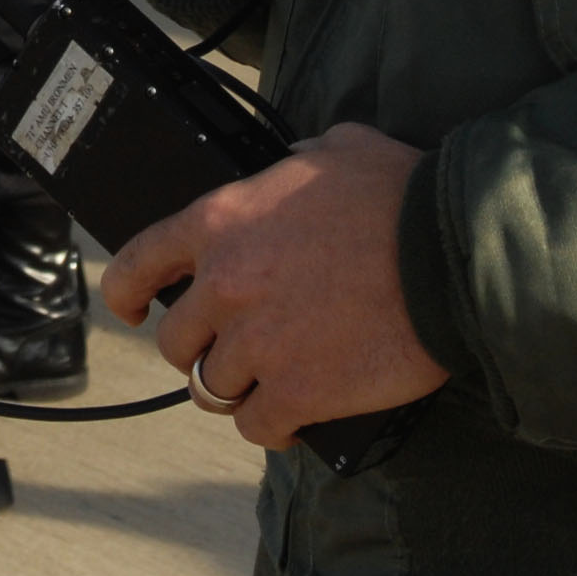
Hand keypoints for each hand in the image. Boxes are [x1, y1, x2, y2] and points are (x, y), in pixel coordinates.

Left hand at [98, 123, 448, 450]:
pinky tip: (296, 418)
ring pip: (212, 389)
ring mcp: (258, 344)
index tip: (132, 310)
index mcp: (222, 222)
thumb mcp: (338, 148)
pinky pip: (257, 427)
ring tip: (272, 383)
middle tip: (236, 349)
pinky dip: (273, 427)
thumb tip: (290, 169)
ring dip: (239, 389)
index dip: (125, 293)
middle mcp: (225, 286)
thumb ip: (295, 165)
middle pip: (176, 342)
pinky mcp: (297, 392)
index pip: (136, 263)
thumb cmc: (402, 195)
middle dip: (202, 348)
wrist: (451, 253)